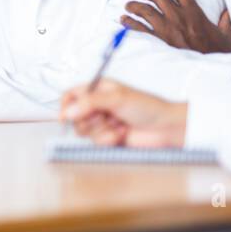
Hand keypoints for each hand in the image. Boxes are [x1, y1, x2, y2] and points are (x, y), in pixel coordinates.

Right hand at [59, 79, 187, 147]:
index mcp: (97, 90)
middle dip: (88, 119)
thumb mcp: (116, 98)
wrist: (166, 128)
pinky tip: (123, 133)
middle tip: (104, 116)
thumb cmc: (147, 107)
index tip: (65, 116)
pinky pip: (96, 141)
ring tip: (118, 124)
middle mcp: (97, 106)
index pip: (70, 95)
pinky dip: (109, 139)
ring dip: (101, 129)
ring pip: (84, 131)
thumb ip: (89, 103)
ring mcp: (102, 123)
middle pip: (74, 116)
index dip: (65, 105)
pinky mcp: (107, 138)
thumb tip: (66, 113)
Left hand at [122, 0, 230, 53]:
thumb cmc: (219, 54)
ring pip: (145, 10)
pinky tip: (124, 20)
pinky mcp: (157, 42)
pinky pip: (139, 28)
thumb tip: (227, 13)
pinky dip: (129, 22)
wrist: (209, 70)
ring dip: (135, 5)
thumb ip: (225, 23)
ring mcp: (166, 29)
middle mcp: (179, 18)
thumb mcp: (228, 36)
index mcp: (195, 13)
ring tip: (129, 5)